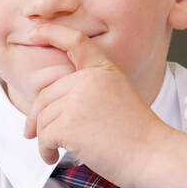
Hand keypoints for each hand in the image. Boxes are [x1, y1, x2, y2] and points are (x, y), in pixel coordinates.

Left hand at [21, 21, 171, 187]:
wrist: (153, 155)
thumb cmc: (136, 134)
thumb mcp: (116, 97)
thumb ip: (87, 91)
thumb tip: (46, 106)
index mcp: (103, 70)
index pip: (76, 42)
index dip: (52, 32)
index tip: (34, 31)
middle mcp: (89, 80)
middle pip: (45, 95)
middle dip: (37, 118)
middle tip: (34, 135)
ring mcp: (78, 100)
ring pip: (42, 118)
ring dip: (44, 139)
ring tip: (55, 150)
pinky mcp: (69, 124)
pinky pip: (44, 137)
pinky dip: (44, 150)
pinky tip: (53, 156)